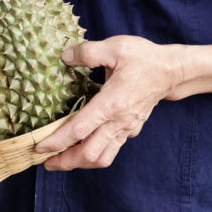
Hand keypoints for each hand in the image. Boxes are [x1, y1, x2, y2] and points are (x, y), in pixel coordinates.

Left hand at [35, 35, 180, 169]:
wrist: (171, 71)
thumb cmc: (144, 58)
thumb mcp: (116, 47)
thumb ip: (88, 52)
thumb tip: (65, 57)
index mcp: (112, 103)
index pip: (80, 129)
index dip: (58, 141)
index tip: (39, 146)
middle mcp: (119, 121)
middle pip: (90, 154)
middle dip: (65, 161)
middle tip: (44, 160)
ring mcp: (126, 128)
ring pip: (102, 158)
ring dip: (79, 164)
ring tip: (59, 161)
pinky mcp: (130, 130)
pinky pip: (111, 151)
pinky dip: (93, 156)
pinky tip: (79, 151)